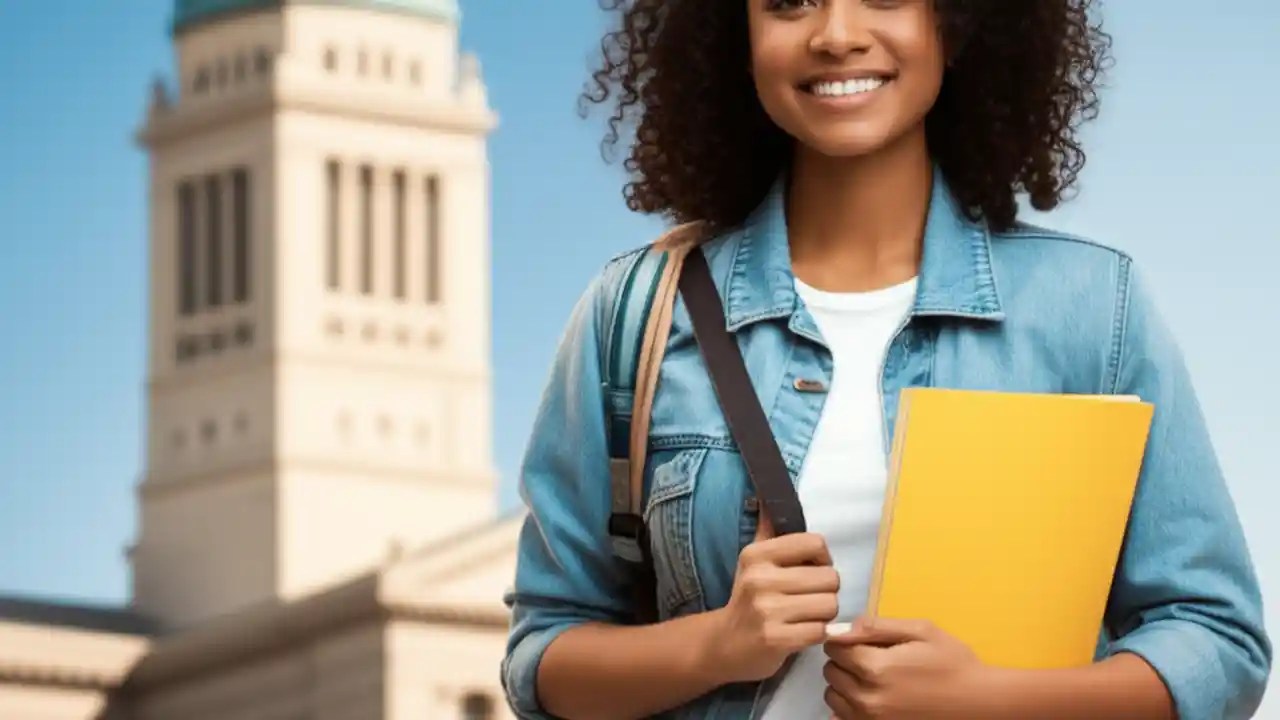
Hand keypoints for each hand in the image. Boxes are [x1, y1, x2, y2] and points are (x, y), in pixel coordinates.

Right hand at [706, 513, 839, 683]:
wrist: (724, 644)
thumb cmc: (747, 598)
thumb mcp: (752, 561)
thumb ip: (767, 529)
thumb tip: (767, 495)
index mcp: (757, 555)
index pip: (815, 543)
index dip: (823, 560)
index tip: (811, 571)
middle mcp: (760, 579)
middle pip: (829, 578)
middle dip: (826, 592)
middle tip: (809, 599)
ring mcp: (766, 610)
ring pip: (829, 605)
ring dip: (824, 615)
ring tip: (805, 616)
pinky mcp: (775, 638)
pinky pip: (820, 631)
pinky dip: (816, 634)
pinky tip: (800, 633)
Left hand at [823, 616, 994, 718]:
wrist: (980, 705)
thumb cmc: (953, 663)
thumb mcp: (921, 631)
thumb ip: (876, 626)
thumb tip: (838, 629)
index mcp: (876, 667)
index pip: (834, 647)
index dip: (846, 639)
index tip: (863, 641)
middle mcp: (866, 698)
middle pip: (830, 671)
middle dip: (845, 660)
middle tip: (870, 658)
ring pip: (832, 696)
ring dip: (844, 684)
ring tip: (872, 679)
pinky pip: (842, 719)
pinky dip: (849, 708)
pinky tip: (871, 699)